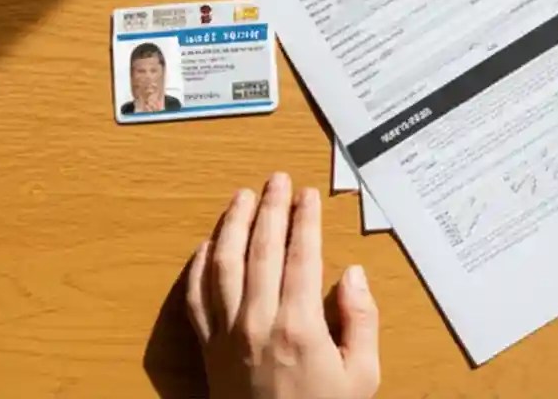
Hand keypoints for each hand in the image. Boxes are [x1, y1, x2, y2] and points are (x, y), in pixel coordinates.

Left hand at [186, 175, 379, 398]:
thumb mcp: (361, 376)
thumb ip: (361, 321)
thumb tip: (353, 275)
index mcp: (299, 326)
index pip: (301, 256)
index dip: (304, 220)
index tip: (307, 195)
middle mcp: (257, 323)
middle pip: (260, 250)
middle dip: (270, 209)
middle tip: (277, 180)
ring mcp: (226, 335)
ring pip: (223, 265)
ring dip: (231, 225)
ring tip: (241, 197)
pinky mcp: (208, 350)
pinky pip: (196, 298)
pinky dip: (198, 267)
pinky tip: (207, 245)